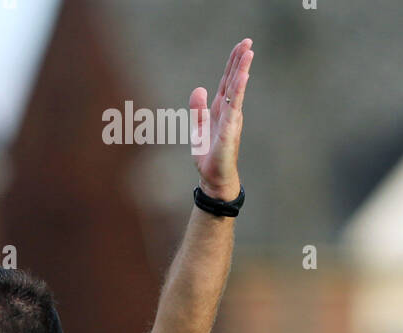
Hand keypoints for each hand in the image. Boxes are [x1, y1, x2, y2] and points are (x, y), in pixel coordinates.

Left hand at [191, 37, 252, 201]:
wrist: (212, 177)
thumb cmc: (208, 155)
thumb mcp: (197, 128)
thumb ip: (197, 109)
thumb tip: (199, 88)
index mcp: (219, 109)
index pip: (226, 82)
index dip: (232, 64)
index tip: (240, 46)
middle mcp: (228, 111)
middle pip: (234, 81)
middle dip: (240, 61)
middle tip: (248, 41)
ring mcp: (231, 119)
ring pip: (237, 90)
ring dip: (242, 71)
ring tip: (249, 52)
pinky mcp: (230, 130)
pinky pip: (234, 106)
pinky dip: (238, 91)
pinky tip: (242, 77)